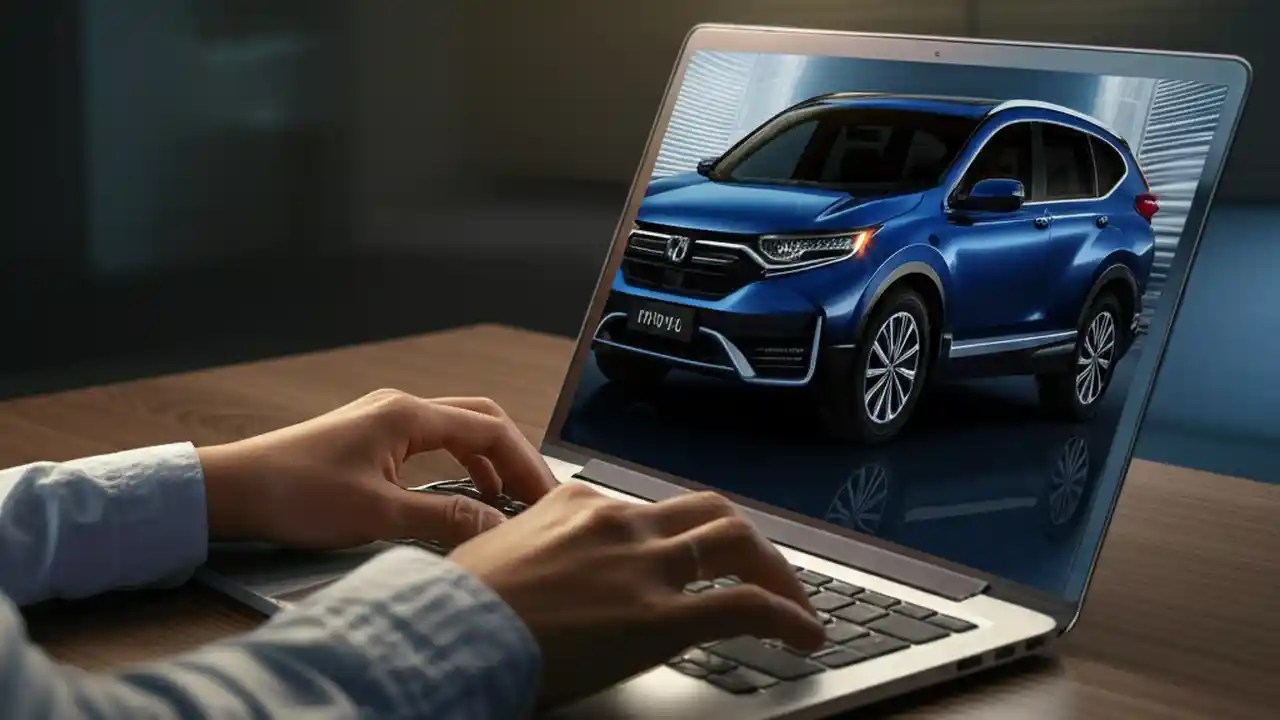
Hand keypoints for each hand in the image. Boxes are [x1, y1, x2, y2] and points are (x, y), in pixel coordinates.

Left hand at [197, 389, 556, 548]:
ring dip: (486, 461)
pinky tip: (462, 494)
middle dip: (513, 457)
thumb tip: (499, 528)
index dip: (526, 465)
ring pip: (456, 431)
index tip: (547, 500)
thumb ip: (445, 519)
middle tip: (536, 497)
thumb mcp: (379, 514)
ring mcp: (383, 420)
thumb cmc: (297, 496)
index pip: (491, 429)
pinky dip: (458, 465)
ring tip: (508, 501)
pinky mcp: (369, 438)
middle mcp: (401, 407)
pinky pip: (431, 443)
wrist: (231, 490)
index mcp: (408, 415)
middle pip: (479, 420)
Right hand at [450, 482, 824, 707]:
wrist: (445, 633)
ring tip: (794, 601)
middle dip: (745, 539)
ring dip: (776, 570)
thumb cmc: (456, 604)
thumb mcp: (495, 553)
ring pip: (737, 542)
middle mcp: (619, 522)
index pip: (649, 509)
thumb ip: (533, 548)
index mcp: (578, 503)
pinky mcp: (661, 616)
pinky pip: (745, 606)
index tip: (695, 558)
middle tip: (763, 569)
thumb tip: (538, 566)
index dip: (684, 536)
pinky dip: (786, 616)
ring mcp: (643, 565)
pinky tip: (804, 635)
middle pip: (708, 512)